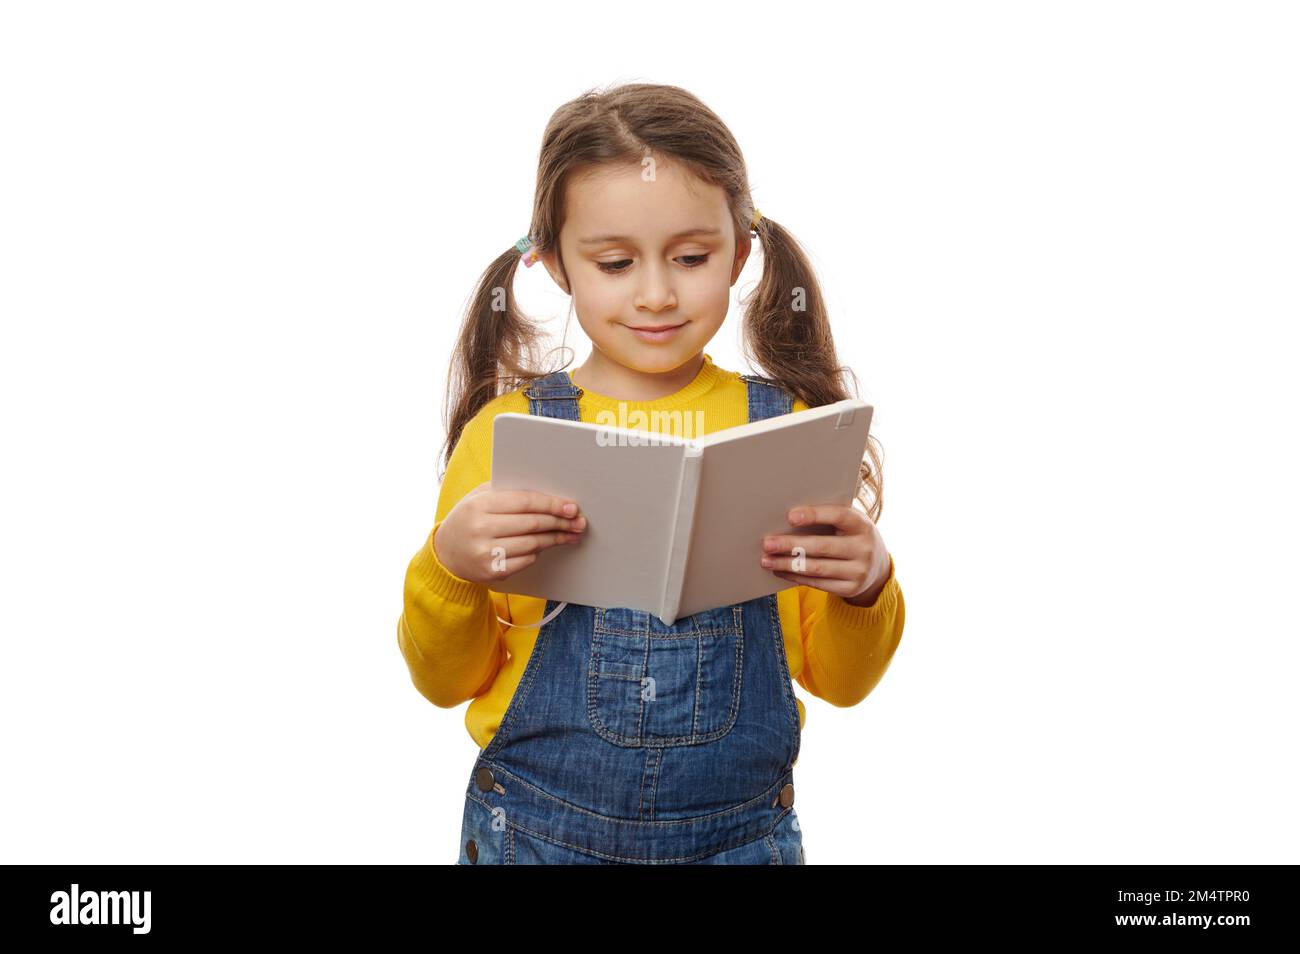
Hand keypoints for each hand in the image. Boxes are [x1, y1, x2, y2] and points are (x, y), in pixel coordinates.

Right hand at [433, 482, 586, 584]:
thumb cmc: (469, 519)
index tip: (571, 507)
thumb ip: (508, 491)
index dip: (551, 504)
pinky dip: (538, 552)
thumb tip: (549, 495)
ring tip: (570, 534)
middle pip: (532, 524)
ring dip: (555, 538)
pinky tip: (546, 546)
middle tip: (578, 522)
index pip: (524, 502)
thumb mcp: (479, 497)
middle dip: (559, 522)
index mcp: (479, 505)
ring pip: (532, 544)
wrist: (446, 553)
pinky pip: (526, 561)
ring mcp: (485, 554)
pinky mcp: (491, 573)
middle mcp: (480, 529)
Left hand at [759, 504, 891, 606]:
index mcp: (862, 525)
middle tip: (767, 543)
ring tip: (766, 560)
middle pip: (822, 546)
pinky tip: (779, 570)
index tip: (790, 516)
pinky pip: (817, 583)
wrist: (877, 566)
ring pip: (816, 568)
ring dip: (787, 564)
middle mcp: (864, 549)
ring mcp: (859, 571)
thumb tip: (788, 518)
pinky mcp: (850, 589)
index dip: (814, 515)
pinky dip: (794, 577)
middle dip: (791, 545)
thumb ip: (828, 518)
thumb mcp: (849, 523)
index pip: (838, 516)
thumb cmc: (851, 536)